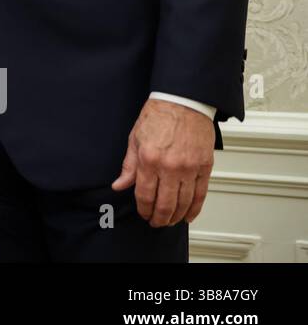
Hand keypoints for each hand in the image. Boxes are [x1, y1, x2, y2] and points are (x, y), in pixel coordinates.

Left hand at [112, 98, 215, 225]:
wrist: (183, 101)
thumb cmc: (159, 115)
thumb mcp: (135, 139)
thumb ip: (129, 166)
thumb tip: (119, 185)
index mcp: (149, 159)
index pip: (144, 194)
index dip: (143, 209)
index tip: (143, 214)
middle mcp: (170, 166)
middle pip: (165, 203)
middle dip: (159, 218)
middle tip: (156, 222)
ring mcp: (189, 168)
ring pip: (183, 202)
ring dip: (176, 216)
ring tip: (170, 221)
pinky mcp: (205, 167)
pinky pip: (200, 194)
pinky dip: (194, 208)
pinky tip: (188, 215)